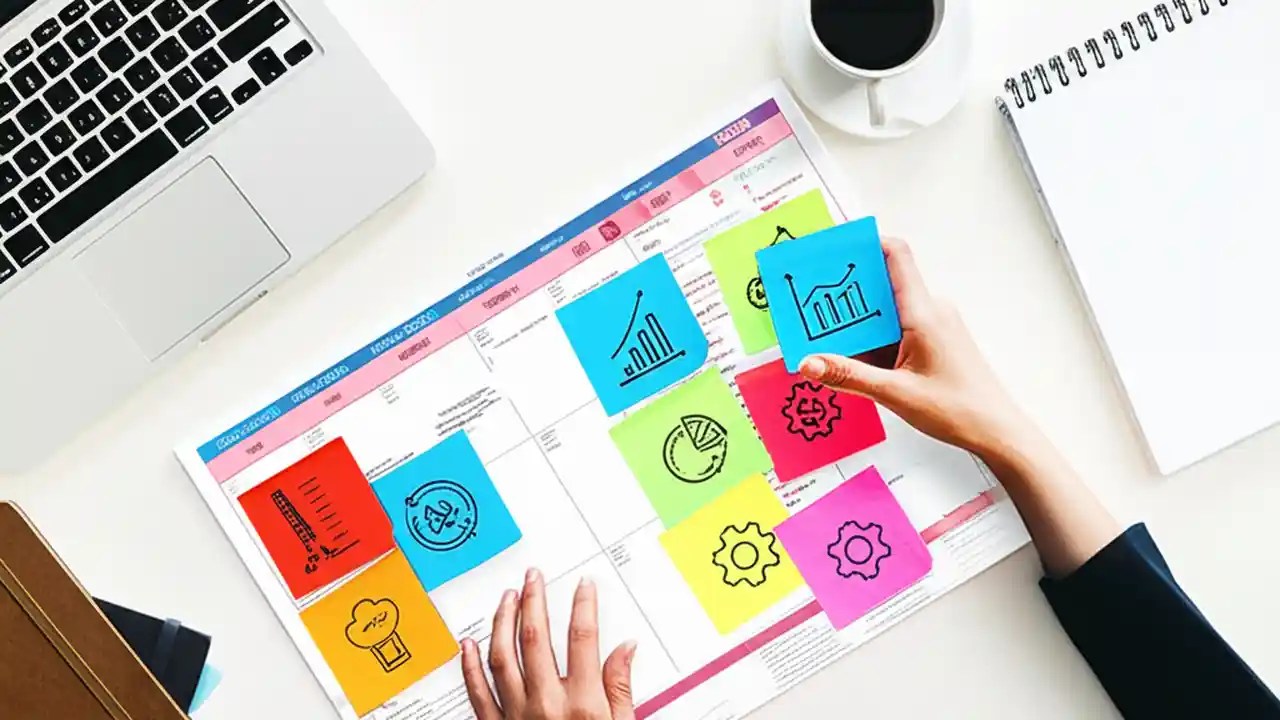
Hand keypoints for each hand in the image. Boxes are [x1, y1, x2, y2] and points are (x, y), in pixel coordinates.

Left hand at [461, 569, 636, 719]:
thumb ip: (620, 689)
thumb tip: (625, 650)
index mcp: (582, 704)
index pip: (583, 638)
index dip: (583, 605)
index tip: (583, 586)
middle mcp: (546, 706)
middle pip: (536, 639)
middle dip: (534, 600)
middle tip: (534, 577)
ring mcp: (517, 718)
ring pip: (502, 657)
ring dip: (502, 622)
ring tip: (506, 598)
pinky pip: (476, 693)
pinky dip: (469, 665)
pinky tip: (469, 643)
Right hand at [798, 238, 1027, 457]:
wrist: (997, 430)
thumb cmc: (960, 410)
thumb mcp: (895, 393)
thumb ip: (848, 375)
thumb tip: (809, 363)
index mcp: (924, 312)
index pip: (895, 255)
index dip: (865, 244)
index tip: (834, 249)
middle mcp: (931, 311)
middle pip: (883, 284)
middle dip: (847, 292)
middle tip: (814, 303)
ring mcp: (933, 325)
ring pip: (886, 311)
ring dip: (858, 322)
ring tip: (827, 338)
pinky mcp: (933, 341)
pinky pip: (896, 329)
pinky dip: (873, 340)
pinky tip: (854, 360)